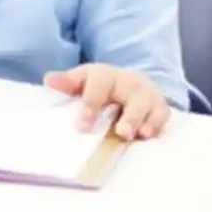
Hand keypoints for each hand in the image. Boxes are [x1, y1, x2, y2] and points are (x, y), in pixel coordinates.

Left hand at [44, 64, 170, 140]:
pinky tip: (147, 135)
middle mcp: (128, 82)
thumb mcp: (81, 80)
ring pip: (147, 106)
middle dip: (128, 116)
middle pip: (130, 96)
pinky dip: (156, 125)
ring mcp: (145, 94)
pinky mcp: (159, 106)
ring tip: (132, 136)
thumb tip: (49, 80)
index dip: (91, 105)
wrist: (127, 82)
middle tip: (121, 133)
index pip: (98, 86)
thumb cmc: (98, 86)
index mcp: (104, 75)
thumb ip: (67, 83)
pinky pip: (162, 114)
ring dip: (140, 121)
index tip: (83, 126)